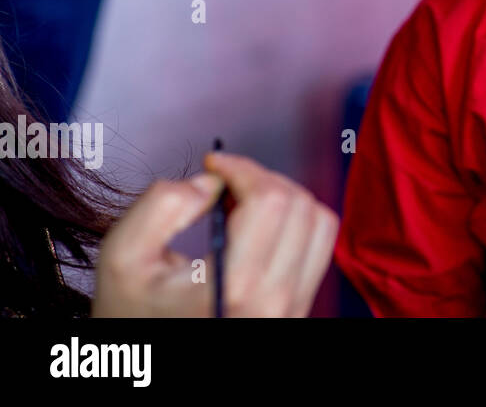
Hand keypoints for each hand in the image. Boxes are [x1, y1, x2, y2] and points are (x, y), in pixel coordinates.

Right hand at [93, 151, 337, 316]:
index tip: (217, 164)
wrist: (150, 363)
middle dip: (262, 179)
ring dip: (283, 198)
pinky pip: (319, 246)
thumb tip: (213, 182)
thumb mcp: (123, 256)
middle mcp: (274, 302)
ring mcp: (293, 308)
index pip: (271, 201)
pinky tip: (257, 225)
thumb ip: (162, 205)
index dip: (243, 168)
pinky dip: (295, 222)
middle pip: (300, 205)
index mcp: (234, 288)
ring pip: (319, 222)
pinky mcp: (300, 308)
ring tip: (242, 202)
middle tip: (227, 182)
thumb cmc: (133, 315)